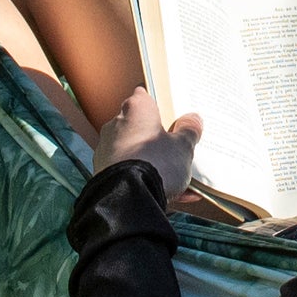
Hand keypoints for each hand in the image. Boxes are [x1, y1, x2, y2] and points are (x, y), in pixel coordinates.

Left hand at [92, 87, 202, 201]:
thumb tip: (193, 119)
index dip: (157, 103)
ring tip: (176, 177)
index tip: (170, 112)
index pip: (144, 96)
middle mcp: (116, 125)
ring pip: (134, 152)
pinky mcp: (102, 173)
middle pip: (139, 126)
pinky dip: (144, 180)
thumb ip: (189, 131)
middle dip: (155, 136)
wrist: (129, 199)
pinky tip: (171, 195)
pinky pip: (128, 173)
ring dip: (151, 160)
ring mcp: (107, 150)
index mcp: (136, 110)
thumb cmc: (157, 162)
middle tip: (175, 147)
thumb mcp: (183, 147)